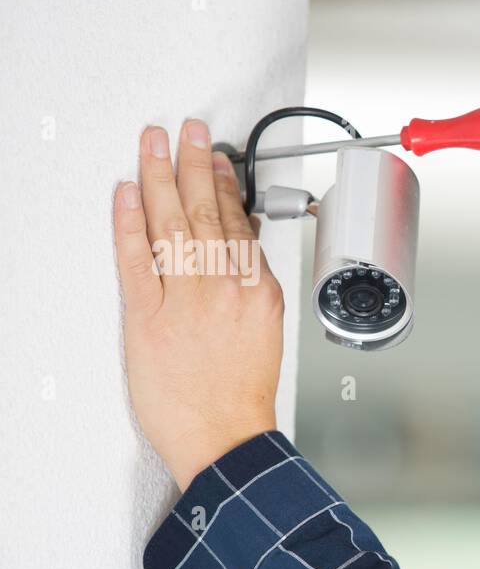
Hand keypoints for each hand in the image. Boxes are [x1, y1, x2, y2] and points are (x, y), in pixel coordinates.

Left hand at [112, 121, 283, 492]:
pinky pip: (138, 259)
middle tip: (188, 130)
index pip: (239, 224)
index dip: (226, 185)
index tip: (217, 160)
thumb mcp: (264, 331)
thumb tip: (242, 246)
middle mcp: (224, 288)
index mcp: (256, 290)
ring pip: (174, 225)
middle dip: (195, 163)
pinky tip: (127, 193)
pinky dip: (130, 223)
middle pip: (207, 212)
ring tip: (154, 143)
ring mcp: (186, 301)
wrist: (226, 438)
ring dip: (161, 177)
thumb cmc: (242, 394)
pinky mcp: (149, 318)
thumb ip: (252, 285)